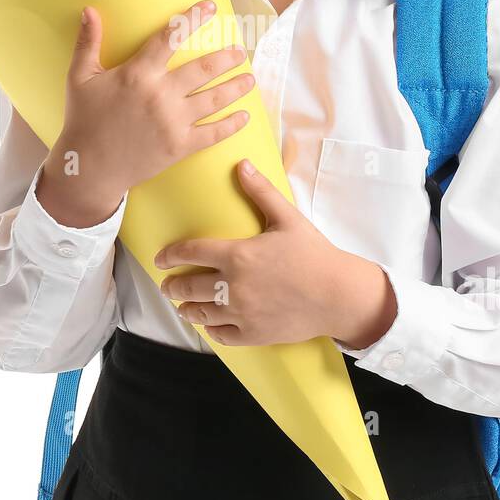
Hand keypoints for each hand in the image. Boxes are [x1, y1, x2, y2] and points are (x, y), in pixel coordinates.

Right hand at [52, 0, 256, 200]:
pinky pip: (213, 133)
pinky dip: (232, 125)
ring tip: (250, 79)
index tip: (209, 7)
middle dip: (227, 58)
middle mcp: (160, 94)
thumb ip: (88, 43)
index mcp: (138, 74)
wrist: (88, 167)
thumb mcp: (80, 78)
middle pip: (204, 69)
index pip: (169, 38)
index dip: (191, 19)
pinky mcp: (180, 146)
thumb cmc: (83, 120)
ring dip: (236, 87)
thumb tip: (88, 10)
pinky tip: (244, 117)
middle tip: (240, 51)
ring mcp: (173, 122)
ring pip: (215, 99)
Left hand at [152, 159, 392, 347]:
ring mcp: (241, 313)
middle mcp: (234, 286)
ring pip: (200, 313)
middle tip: (167, 285)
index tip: (161, 257)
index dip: (171, 254)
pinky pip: (220, 334)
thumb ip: (261, 191)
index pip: (191, 252)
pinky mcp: (252, 334)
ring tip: (182, 306)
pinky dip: (210, 328)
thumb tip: (241, 164)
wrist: (338, 295)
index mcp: (238, 255)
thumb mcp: (287, 218)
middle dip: (172, 287)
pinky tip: (209, 323)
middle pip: (188, 287)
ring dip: (186, 309)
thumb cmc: (314, 254)